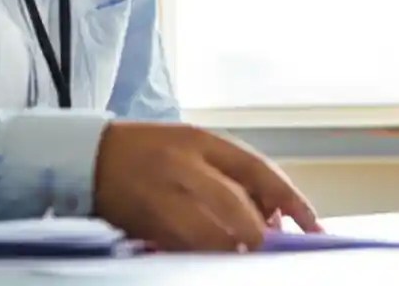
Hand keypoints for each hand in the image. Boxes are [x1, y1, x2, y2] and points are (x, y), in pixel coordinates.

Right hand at [92, 121, 321, 251]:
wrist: (86, 157)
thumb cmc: (146, 151)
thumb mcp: (191, 147)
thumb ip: (229, 174)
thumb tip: (271, 215)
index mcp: (201, 141)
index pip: (258, 169)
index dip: (291, 199)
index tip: (313, 225)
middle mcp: (184, 165)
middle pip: (236, 207)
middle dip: (258, 235)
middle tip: (269, 247)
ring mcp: (162, 196)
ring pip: (211, 235)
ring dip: (232, 250)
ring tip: (241, 255)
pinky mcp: (144, 223)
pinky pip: (183, 248)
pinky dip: (203, 257)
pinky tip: (211, 259)